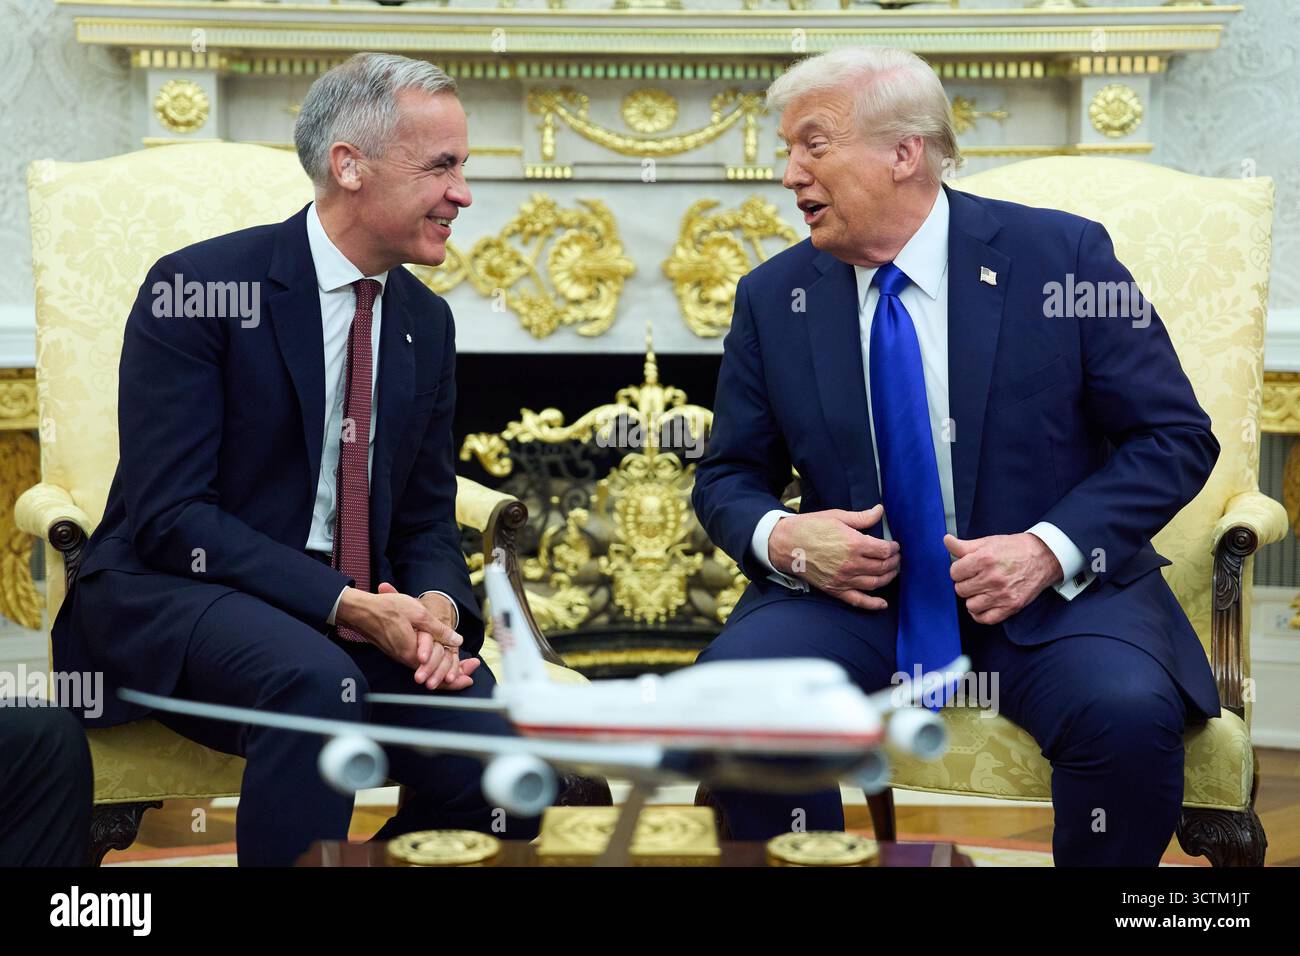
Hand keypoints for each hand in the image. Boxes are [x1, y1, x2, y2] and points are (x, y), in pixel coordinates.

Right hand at [335, 584, 474, 689]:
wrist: (361, 612)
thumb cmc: (387, 609)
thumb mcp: (418, 614)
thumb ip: (438, 630)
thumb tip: (456, 640)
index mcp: (412, 652)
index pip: (437, 671)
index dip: (454, 678)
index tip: (468, 679)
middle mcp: (406, 659)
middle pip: (433, 674)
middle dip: (453, 677)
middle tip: (470, 677)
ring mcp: (401, 656)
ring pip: (427, 669)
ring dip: (444, 669)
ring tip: (460, 672)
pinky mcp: (398, 651)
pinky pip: (419, 663)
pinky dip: (433, 664)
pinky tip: (441, 659)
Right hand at [768, 505, 898, 610]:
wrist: (786, 544)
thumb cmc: (810, 527)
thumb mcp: (837, 516)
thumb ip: (861, 517)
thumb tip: (880, 511)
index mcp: (854, 544)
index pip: (885, 550)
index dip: (894, 548)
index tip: (894, 545)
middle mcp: (851, 564)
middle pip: (883, 567)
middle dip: (894, 562)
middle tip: (896, 558)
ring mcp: (844, 579)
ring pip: (875, 583)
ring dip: (888, 578)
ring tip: (892, 571)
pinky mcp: (835, 589)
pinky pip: (858, 601)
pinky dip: (872, 604)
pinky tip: (883, 603)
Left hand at [945, 533, 1061, 624]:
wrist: (1043, 557)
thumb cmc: (1015, 549)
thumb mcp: (988, 542)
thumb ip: (964, 546)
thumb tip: (946, 541)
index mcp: (985, 559)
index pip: (954, 572)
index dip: (959, 570)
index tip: (967, 569)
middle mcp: (992, 578)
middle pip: (961, 589)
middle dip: (965, 583)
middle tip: (975, 578)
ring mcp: (1002, 594)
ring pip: (970, 605)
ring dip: (973, 598)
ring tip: (981, 590)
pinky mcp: (1011, 606)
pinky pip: (985, 619)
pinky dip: (981, 614)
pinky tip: (984, 603)